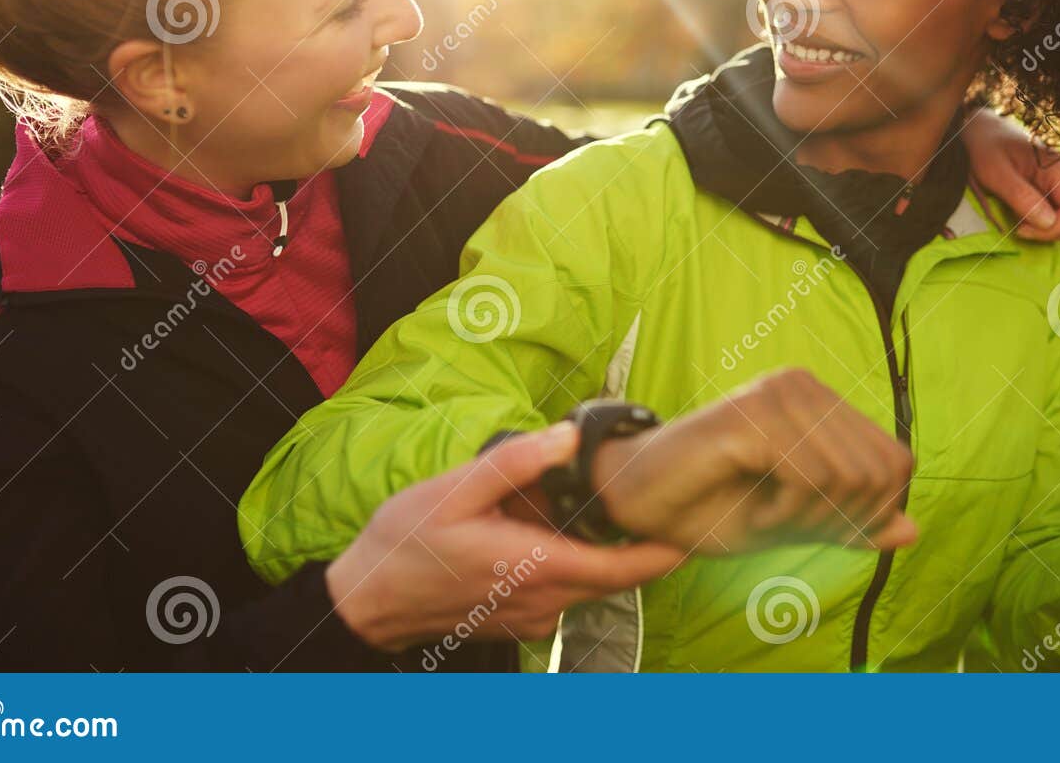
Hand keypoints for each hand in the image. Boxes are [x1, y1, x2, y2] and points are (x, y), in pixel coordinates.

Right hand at [326, 424, 684, 649]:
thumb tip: (567, 436)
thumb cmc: (406, 542)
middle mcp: (543, 601)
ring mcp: (531, 617)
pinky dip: (568, 565)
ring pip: (587, 586)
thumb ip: (516, 461)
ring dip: (597, 552)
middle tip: (647, 500)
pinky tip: (543, 532)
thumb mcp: (456, 489)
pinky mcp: (517, 623)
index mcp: (537, 566)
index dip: (665, 552)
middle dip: (637, 544)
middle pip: (614, 578)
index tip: (693, 528)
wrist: (366, 600)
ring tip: (591, 507)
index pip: (624, 569)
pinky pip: (561, 594)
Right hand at [592, 368, 917, 555]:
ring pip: (845, 476)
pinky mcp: (751, 414)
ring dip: (807, 520)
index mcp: (821, 403)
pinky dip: (784, 514)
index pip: (896, 463)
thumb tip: (913, 530)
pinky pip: (806, 477)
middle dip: (839, 521)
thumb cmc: (713, 507)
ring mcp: (777, 394)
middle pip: (876, 472)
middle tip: (786, 529)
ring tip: (763, 519)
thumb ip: (851, 521)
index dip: (872, 514)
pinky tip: (752, 514)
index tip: (820, 531)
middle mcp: (804, 386)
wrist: (637, 502)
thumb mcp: (794, 522)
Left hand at [961, 108, 1059, 241]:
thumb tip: (1048, 222)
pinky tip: (1019, 214)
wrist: (982, 132)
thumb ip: (1021, 196)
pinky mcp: (1055, 191)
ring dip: (1045, 230)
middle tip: (1017, 227)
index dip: (1054, 229)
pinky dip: (1041, 224)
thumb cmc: (986, 149)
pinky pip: (1058, 217)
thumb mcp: (996, 173)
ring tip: (1016, 219)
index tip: (1021, 230)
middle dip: (1050, 233)